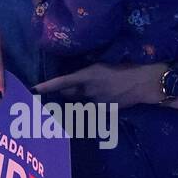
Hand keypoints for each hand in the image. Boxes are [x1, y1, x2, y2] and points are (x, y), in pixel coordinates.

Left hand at [33, 61, 154, 106]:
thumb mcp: (102, 65)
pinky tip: (108, 98)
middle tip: (70, 89)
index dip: (47, 86)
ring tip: (99, 91)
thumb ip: (86, 74)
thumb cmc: (124, 67)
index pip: (62, 82)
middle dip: (65, 93)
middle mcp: (90, 90)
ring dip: (82, 100)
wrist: (145, 81)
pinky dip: (96, 106)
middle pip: (68, 95)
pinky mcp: (105, 111)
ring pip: (81, 103)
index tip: (33, 90)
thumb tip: (75, 80)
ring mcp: (97, 102)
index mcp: (88, 75)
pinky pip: (94, 110)